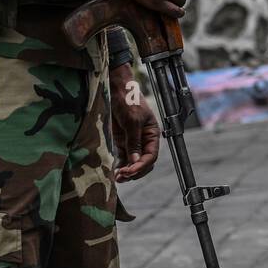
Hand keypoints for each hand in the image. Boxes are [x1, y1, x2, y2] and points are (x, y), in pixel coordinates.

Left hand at [110, 63, 159, 181]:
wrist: (115, 90)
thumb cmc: (128, 101)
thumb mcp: (133, 121)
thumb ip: (134, 141)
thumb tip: (135, 160)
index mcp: (152, 134)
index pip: (151, 156)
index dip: (142, 165)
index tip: (130, 171)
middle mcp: (143, 141)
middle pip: (143, 163)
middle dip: (134, 171)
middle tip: (122, 176)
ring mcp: (132, 142)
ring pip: (132, 163)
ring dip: (126, 171)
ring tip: (117, 177)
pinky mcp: (121, 142)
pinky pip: (122, 158)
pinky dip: (119, 166)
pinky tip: (114, 172)